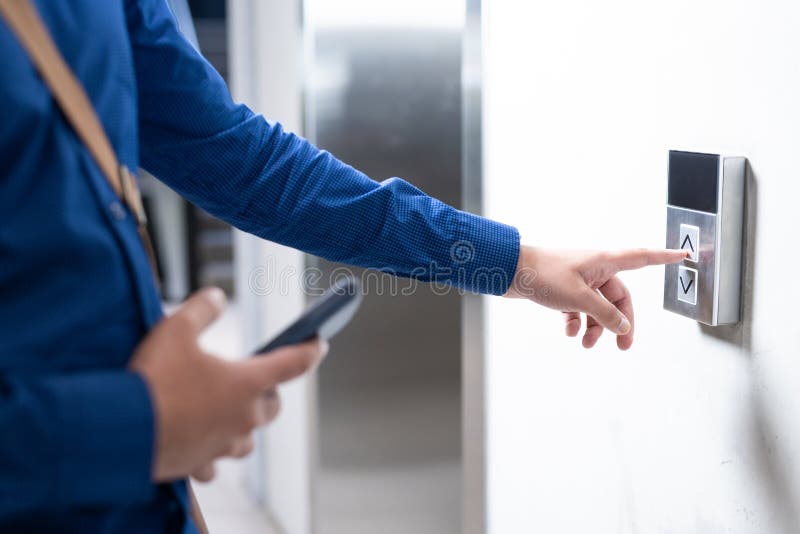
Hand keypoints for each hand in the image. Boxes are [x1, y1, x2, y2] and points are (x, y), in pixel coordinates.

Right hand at [128, 287, 326, 482]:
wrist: (121, 433)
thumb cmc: (153, 380)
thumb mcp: (175, 328)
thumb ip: (203, 308)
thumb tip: (217, 298)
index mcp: (248, 382)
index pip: (294, 363)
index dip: (311, 350)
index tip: (321, 344)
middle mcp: (244, 417)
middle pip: (272, 405)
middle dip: (268, 392)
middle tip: (254, 379)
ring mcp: (224, 444)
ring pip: (248, 437)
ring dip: (242, 424)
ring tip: (223, 410)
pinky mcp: (201, 464)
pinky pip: (216, 460)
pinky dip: (211, 450)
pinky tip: (196, 441)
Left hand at [505, 246, 686, 349]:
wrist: (508, 272)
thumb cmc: (542, 275)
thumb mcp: (579, 298)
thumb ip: (604, 314)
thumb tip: (623, 327)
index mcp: (604, 261)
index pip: (643, 257)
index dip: (664, 257)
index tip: (683, 255)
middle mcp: (595, 269)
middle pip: (619, 297)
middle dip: (620, 322)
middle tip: (623, 347)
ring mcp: (579, 279)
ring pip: (597, 307)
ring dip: (595, 327)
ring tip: (585, 343)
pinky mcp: (563, 289)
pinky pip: (578, 309)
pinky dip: (575, 322)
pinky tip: (568, 332)